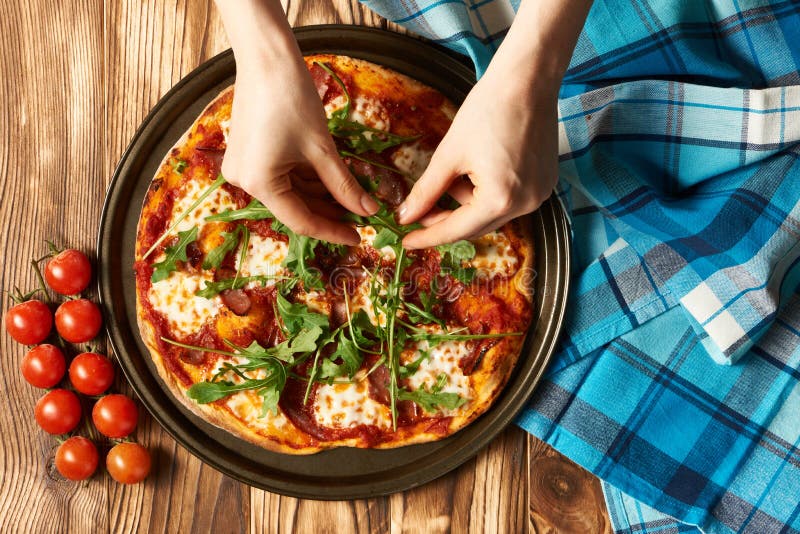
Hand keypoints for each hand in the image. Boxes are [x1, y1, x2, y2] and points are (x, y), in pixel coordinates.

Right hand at [216, 0, 376, 244]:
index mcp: (259, 183)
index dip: (333, 231)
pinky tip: (334, 182)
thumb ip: (344, 185)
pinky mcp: (249, 154)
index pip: (301, 220)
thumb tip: (368, 211)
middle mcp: (245, 181)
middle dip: (330, 212)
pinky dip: (308, 180)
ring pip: (290, 192)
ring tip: (354, 199)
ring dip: (321, 196)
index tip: (359, 237)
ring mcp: (245, 167)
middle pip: (294, 207)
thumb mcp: (323, 149)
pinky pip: (282, 176)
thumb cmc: (292, 98)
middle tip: (362, 217)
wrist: (266, 57)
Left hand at [397, 66, 558, 248]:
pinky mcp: (545, 183)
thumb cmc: (488, 110)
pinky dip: (488, 193)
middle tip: (420, 209)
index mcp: (500, 199)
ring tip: (456, 172)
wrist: (527, 80)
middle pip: (476, 226)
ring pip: (492, 214)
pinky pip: (509, 201)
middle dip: (447, 218)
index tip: (407, 241)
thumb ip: (427, 190)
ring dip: (468, 203)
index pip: (457, 230)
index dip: (428, 236)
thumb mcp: (449, 154)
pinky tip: (477, 169)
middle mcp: (525, 204)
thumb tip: (407, 215)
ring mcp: (539, 195)